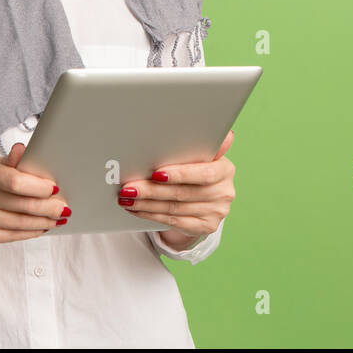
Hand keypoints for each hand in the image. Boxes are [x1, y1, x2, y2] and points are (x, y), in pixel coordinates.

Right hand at [0, 142, 70, 247]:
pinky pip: (12, 236)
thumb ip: (13, 161)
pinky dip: (32, 232)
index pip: (16, 181)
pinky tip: (43, 227)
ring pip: (20, 223)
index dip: (39, 187)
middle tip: (65, 208)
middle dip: (49, 208)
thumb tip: (23, 149)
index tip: (56, 189)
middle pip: (22, 205)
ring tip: (58, 219)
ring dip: (44, 222)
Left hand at [118, 130, 235, 250]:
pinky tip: (137, 209)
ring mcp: (217, 212)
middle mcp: (224, 192)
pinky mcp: (206, 227)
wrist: (203, 199)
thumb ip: (197, 144)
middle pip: (183, 193)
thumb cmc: (195, 170)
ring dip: (147, 204)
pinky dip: (151, 215)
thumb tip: (202, 125)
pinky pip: (174, 222)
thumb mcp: (198, 155)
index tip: (156, 173)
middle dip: (152, 190)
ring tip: (127, 198)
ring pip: (175, 209)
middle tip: (129, 187)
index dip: (180, 174)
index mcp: (225, 169)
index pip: (204, 173)